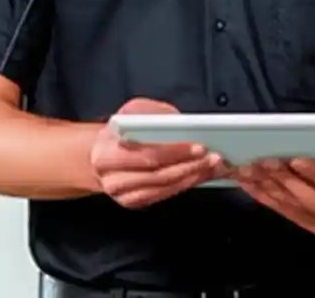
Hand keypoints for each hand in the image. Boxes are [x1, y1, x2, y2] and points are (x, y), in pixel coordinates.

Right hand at [90, 98, 227, 208]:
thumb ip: (150, 112)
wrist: (100, 156)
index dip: (175, 152)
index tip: (198, 146)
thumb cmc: (119, 132)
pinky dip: (186, 185)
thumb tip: (176, 120)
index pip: (147, 155)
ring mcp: (123, 194)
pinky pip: (164, 195)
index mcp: (107, 152)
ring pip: (164, 188)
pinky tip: (201, 175)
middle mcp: (112, 178)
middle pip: (159, 175)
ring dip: (193, 177)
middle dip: (190, 166)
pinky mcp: (134, 202)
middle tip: (214, 158)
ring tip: (214, 167)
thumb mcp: (129, 112)